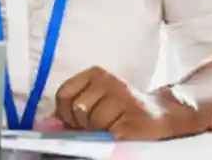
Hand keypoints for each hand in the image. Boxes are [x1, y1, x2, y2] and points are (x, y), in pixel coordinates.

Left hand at [54, 66, 198, 140]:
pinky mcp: (134, 117)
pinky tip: (120, 131)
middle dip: (84, 124)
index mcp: (95, 74)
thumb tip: (50, 122)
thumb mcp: (96, 99)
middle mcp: (109, 81)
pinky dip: (112, 137)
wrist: (162, 115)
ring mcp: (123, 97)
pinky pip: (110, 133)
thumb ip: (73, 107)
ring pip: (94, 123)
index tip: (77, 120)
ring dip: (100, 131)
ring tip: (113, 126)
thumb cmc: (122, 109)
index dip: (66, 113)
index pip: (64, 94)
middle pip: (79, 109)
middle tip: (99, 124)